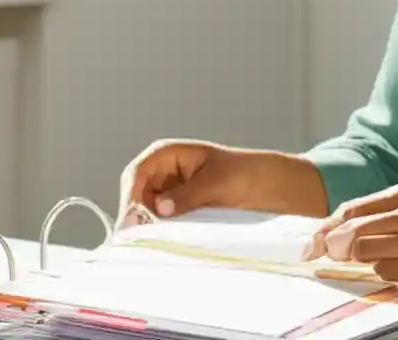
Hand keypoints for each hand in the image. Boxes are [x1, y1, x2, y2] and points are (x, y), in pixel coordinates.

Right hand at [118, 140, 329, 225]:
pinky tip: (161, 241)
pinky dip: (159, 229)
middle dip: (137, 213)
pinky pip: (160, 218)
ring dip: (147, 224)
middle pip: (137, 192)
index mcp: (168, 153)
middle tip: (137, 239)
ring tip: (149, 243)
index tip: (132, 219)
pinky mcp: (177, 207)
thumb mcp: (215, 183)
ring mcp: (168, 189)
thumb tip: (160, 209)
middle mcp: (163, 170)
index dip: (131, 195)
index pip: (138, 173)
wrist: (265, 185)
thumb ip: (187, 195)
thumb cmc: (242, 172)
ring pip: (146, 208)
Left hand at [301, 182, 397, 289]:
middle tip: (315, 257)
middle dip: (328, 246)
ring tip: (351, 263)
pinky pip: (392, 273)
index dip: (326, 227)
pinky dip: (383, 273)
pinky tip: (390, 270)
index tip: (312, 241)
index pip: (353, 209)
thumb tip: (352, 227)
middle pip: (352, 232)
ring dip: (354, 260)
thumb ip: (394, 211)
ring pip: (367, 253)